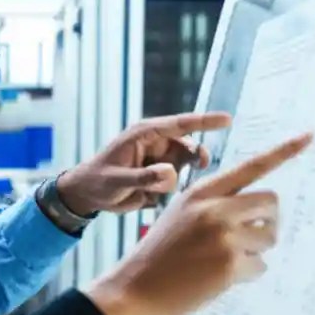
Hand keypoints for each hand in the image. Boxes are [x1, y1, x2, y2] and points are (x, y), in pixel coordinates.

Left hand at [56, 112, 233, 214]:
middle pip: (188, 145)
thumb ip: (143, 178)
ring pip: (184, 165)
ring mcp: (160, 158)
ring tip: (151, 190)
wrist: (87, 195)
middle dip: (193, 157)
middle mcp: (156, 143)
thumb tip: (170, 173)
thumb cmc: (97, 182)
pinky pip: (177, 178)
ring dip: (176, 177)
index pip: (180, 124)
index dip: (205, 121)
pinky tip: (149, 195)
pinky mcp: (160, 173)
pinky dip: (170, 187)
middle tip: (200, 167)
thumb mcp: (117, 180)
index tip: (227, 119)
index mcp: (144, 135)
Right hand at [84, 132, 313, 314]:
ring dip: (256, 251)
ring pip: (269, 236)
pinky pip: (261, 265)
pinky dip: (247, 275)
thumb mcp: (179, 217)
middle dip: (267, 221)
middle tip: (249, 238)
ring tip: (224, 262)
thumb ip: (213, 207)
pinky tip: (219, 279)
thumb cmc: (158, 257)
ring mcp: (223, 236)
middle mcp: (214, 209)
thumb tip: (258, 214)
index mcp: (200, 193)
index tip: (310, 135)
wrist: (134, 290)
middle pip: (270, 202)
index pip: (250, 167)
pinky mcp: (230, 264)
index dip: (283, 151)